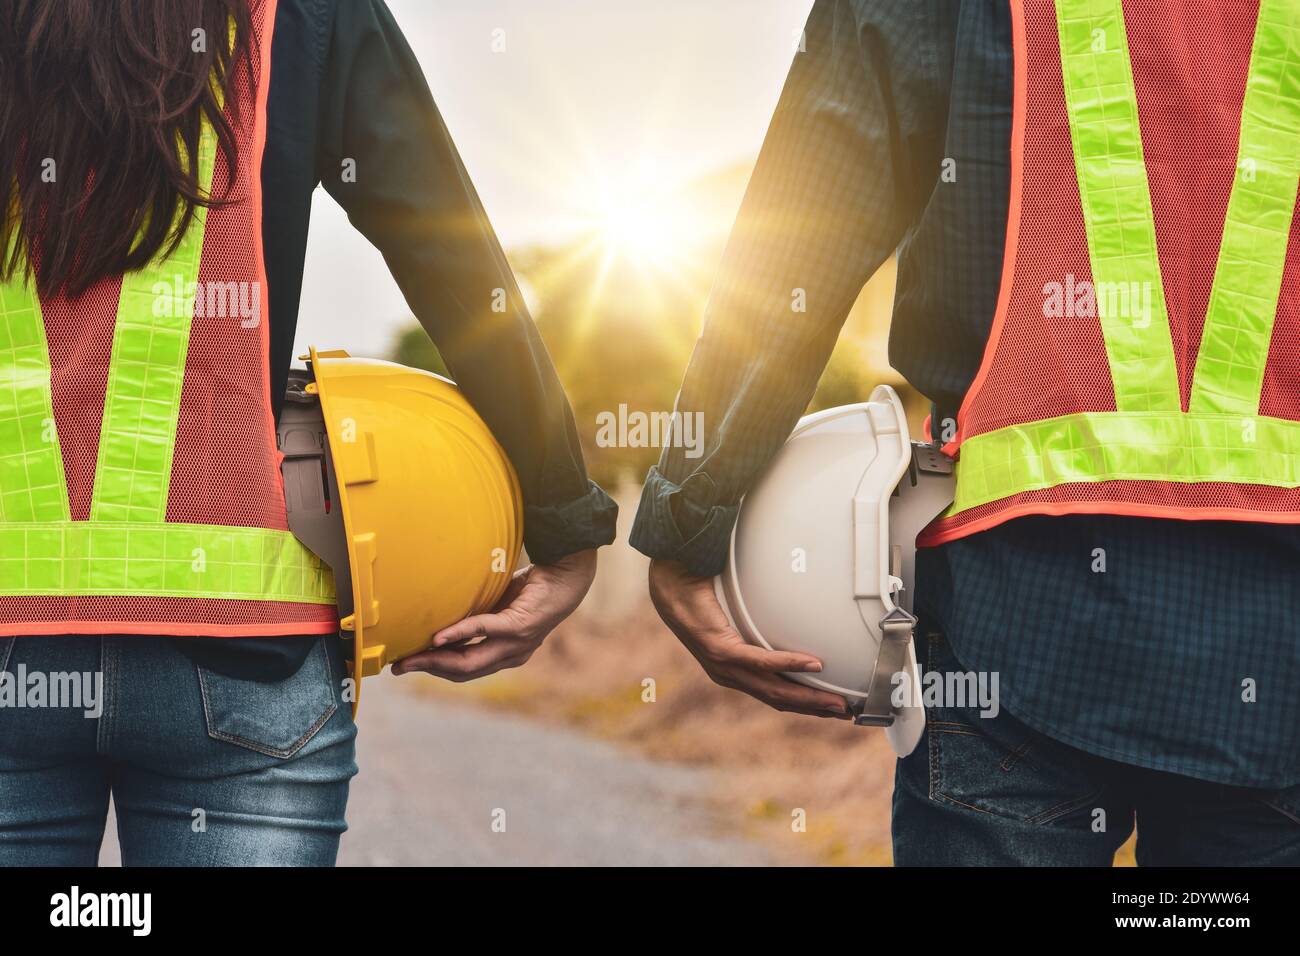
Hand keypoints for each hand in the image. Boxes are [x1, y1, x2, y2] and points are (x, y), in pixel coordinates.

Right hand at [392, 548, 597, 681]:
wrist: (565, 574)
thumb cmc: (530, 588)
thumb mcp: (496, 606)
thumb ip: (473, 618)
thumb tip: (438, 615)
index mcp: (505, 655)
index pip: (463, 671)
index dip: (434, 671)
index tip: (406, 666)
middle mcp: (511, 656)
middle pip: (462, 672)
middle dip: (427, 670)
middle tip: (398, 667)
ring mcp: (517, 644)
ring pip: (469, 661)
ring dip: (436, 659)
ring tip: (410, 658)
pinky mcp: (520, 626)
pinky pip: (483, 631)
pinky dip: (459, 634)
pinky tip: (439, 636)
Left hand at [648, 558, 849, 718]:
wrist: (672, 583)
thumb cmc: (705, 597)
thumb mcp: (739, 617)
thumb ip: (763, 625)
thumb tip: (793, 615)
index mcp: (733, 672)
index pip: (775, 697)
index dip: (804, 706)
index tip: (833, 710)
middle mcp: (728, 675)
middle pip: (778, 699)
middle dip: (814, 708)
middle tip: (845, 712)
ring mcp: (723, 665)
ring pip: (772, 689)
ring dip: (807, 696)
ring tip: (835, 700)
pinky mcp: (720, 649)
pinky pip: (759, 660)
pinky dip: (789, 663)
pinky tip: (813, 664)